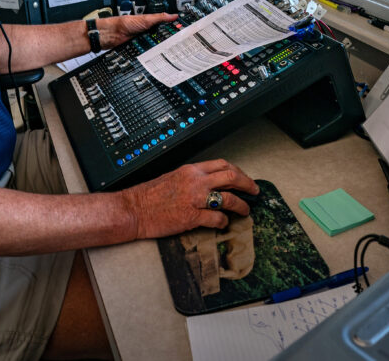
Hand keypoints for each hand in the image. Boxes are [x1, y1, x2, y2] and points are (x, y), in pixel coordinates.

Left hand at [99, 13, 177, 48]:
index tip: (183, 34)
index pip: (166, 28)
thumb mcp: (146, 19)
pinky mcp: (140, 50)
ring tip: (168, 51)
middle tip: (178, 45)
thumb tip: (173, 15)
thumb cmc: (125, 23)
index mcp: (151, 24)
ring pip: (156, 48)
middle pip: (162, 39)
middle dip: (168, 42)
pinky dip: (151, 55)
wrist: (112, 34)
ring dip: (160, 49)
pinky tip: (156, 56)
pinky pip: (148, 54)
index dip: (173, 31)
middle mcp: (149, 33)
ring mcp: (145, 42)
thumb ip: (160, 17)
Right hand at [120, 160, 258, 238]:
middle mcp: (196, 182)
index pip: (222, 164)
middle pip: (231, 177)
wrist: (134, 209)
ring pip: (229, 198)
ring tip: (245, 210)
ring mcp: (194, 199)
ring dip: (241, 205)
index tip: (244, 178)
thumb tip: (211, 183)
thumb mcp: (174, 177)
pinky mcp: (191, 217)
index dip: (238, 171)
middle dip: (247, 184)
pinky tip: (223, 223)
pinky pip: (216, 218)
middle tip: (254, 191)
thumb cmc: (150, 195)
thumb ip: (193, 178)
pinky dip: (223, 222)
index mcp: (191, 170)